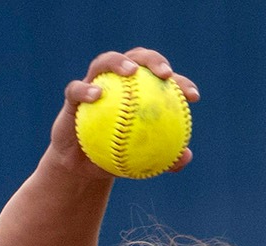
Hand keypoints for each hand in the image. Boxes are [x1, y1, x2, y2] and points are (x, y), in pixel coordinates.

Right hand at [48, 48, 200, 179]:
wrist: (83, 168)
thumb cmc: (118, 160)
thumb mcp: (143, 164)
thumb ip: (165, 158)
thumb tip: (186, 156)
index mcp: (139, 92)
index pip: (163, 80)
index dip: (181, 82)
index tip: (192, 97)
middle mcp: (118, 82)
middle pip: (138, 58)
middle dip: (154, 59)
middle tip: (166, 74)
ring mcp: (95, 85)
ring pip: (105, 62)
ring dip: (119, 61)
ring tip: (131, 71)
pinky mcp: (73, 97)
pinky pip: (77, 89)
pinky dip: (86, 89)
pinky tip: (97, 95)